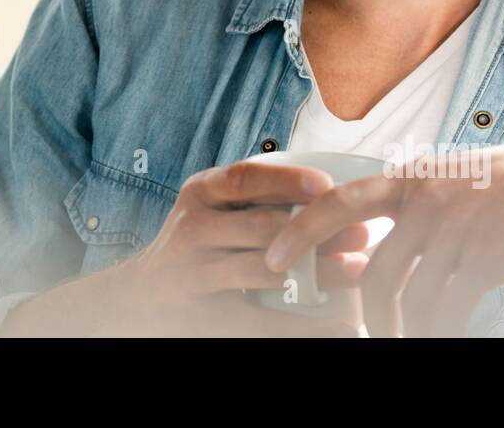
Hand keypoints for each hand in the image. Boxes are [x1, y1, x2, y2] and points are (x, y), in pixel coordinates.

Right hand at [99, 159, 369, 335]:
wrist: (141, 296)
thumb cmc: (196, 244)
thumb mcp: (210, 208)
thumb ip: (252, 195)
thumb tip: (331, 189)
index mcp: (199, 192)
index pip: (245, 177)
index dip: (289, 180)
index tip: (330, 185)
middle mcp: (192, 229)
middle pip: (262, 226)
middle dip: (318, 230)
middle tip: (362, 234)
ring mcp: (194, 274)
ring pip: (265, 271)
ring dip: (318, 272)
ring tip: (357, 272)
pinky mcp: (204, 315)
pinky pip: (262, 322)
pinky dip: (306, 326)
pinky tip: (339, 325)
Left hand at [263, 138, 503, 336]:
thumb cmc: (503, 178)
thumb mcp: (442, 174)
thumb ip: (406, 200)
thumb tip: (376, 235)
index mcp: (405, 178)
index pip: (337, 205)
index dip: (299, 234)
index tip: (273, 261)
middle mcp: (423, 202)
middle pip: (376, 274)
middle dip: (362, 315)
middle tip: (355, 331)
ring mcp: (455, 231)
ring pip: (411, 299)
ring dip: (402, 330)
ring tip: (401, 339)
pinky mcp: (485, 258)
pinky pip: (449, 308)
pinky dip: (440, 329)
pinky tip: (441, 334)